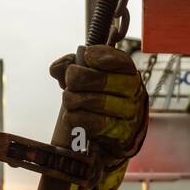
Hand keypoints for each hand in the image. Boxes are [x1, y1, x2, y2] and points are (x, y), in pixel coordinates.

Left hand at [49, 45, 147, 189]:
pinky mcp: (119, 133)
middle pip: (99, 79)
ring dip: (72, 100)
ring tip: (70, 100)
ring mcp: (128, 113)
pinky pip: (88, 122)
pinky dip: (73, 117)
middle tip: (70, 84)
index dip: (99, 56)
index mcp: (127, 71)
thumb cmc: (97, 94)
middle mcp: (133, 90)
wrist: (113, 127)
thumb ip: (69, 64)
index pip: (117, 59)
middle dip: (75, 79)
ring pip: (92, 101)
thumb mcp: (86, 72)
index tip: (86, 57)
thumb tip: (56, 69)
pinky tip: (73, 114)